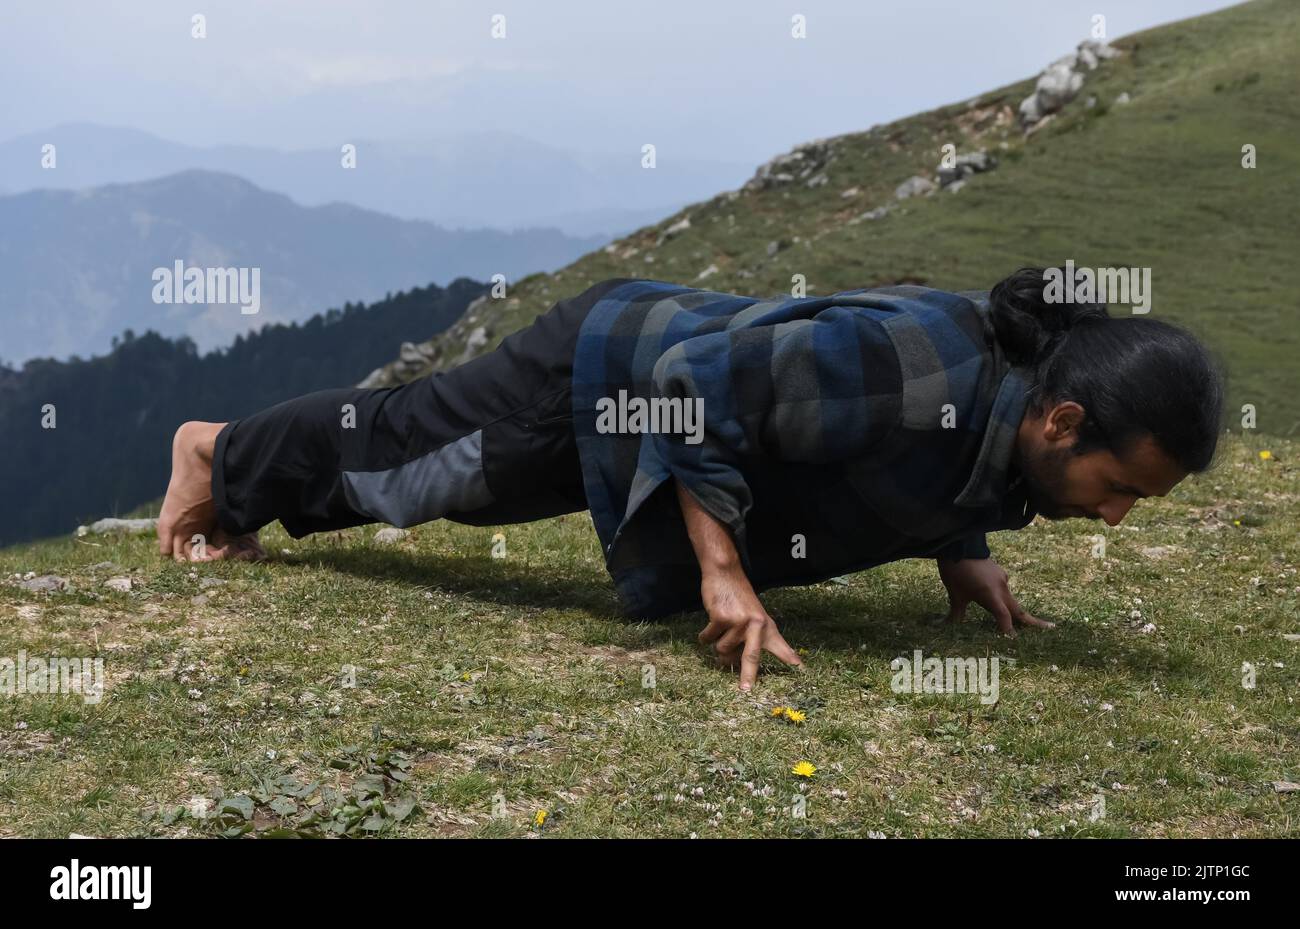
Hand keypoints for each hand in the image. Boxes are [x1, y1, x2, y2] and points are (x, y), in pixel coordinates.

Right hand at [698, 565, 802, 690]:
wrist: (725, 573)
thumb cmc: (737, 597)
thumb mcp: (753, 615)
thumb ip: (751, 638)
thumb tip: (734, 663)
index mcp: (766, 625)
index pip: (779, 644)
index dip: (789, 657)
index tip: (800, 669)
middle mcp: (755, 625)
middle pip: (751, 657)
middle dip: (748, 675)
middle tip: (745, 689)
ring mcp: (739, 622)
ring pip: (722, 649)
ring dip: (717, 644)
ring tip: (720, 628)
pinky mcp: (722, 618)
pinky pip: (709, 639)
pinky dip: (705, 636)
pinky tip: (709, 623)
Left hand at [937, 557, 1054, 636]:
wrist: (959, 546)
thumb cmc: (956, 572)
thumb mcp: (955, 595)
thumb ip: (956, 613)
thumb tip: (946, 627)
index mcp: (991, 595)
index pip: (1004, 617)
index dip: (1008, 630)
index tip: (1013, 640)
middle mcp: (1001, 588)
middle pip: (1018, 609)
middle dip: (1033, 621)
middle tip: (1051, 628)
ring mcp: (1002, 579)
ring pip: (1011, 599)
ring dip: (1013, 610)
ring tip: (1018, 621)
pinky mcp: (1000, 573)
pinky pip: (1004, 589)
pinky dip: (1002, 597)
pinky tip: (993, 597)